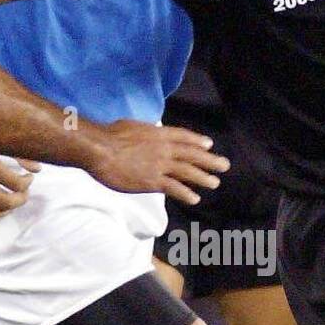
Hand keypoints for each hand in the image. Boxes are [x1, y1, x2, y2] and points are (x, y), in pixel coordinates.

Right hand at [88, 120, 229, 203]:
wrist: (99, 149)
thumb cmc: (109, 135)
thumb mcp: (132, 126)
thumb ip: (144, 132)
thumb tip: (145, 133)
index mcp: (159, 133)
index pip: (184, 136)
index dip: (197, 141)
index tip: (209, 145)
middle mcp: (164, 148)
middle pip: (192, 154)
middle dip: (210, 160)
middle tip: (224, 165)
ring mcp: (160, 165)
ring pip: (188, 171)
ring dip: (203, 177)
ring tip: (215, 182)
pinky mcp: (152, 181)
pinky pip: (174, 188)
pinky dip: (186, 193)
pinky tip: (195, 198)